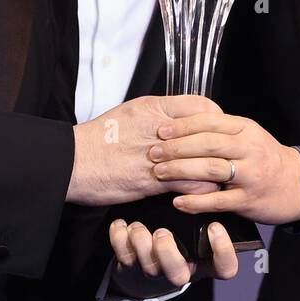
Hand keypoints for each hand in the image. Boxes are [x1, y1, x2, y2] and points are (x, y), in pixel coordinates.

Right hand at [66, 94, 222, 205]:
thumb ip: (156, 115)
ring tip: (220, 176)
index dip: (217, 121)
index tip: (219, 133)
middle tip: (227, 157)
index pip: (203, 107)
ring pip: (204, 159)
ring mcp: (157, 154)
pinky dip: (202, 190)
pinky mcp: (152, 181)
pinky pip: (191, 184)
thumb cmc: (98, 139)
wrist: (72, 161)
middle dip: (222, 146)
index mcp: (154, 107)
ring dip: (216, 170)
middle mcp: (159, 128)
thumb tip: (178, 121)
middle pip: (209, 133)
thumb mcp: (129, 114)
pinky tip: (203, 193)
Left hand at [108, 219, 239, 293]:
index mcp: (203, 261)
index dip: (223, 250)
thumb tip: (207, 180)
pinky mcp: (131, 266)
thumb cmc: (180, 236)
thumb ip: (203, 210)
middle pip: (178, 275)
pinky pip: (123, 257)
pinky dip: (119, 239)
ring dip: (141, 244)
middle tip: (161, 232)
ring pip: (149, 268)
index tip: (214, 226)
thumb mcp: (196, 226)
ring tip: (137, 226)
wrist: (143, 264)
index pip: (225, 267)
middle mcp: (180, 268)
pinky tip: (120, 224)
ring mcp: (154, 270)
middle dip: (167, 253)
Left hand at [148, 112, 299, 224]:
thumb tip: (181, 122)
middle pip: (207, 144)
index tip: (160, 130)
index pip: (209, 121)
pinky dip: (195, 201)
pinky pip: (217, 201)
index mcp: (245, 129)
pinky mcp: (249, 200)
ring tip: (159, 173)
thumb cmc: (264, 158)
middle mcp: (249, 149)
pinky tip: (177, 201)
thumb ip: (220, 128)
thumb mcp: (248, 135)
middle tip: (153, 152)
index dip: (182, 125)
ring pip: (211, 170)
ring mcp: (250, 175)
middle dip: (176, 148)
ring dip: (181, 171)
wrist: (297, 185)